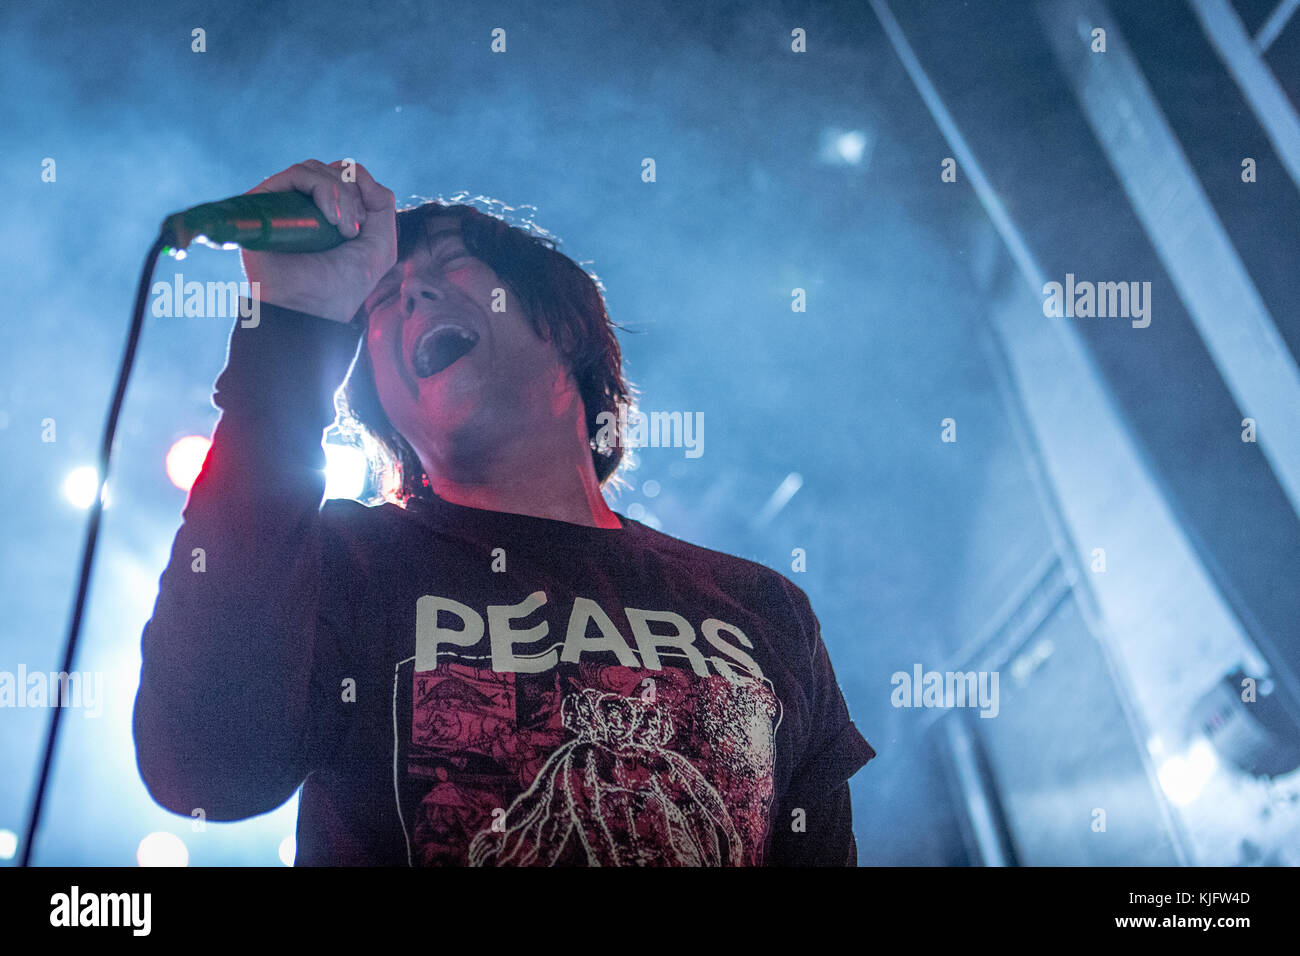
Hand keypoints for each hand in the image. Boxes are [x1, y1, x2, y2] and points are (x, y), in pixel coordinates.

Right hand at [240, 159, 396, 322]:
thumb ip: (382, 203)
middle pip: (330, 170)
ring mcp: (282, 204)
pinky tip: (330, 218)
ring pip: (314, 169)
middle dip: (352, 194)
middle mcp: (301, 206)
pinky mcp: (264, 204)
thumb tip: (356, 169)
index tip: (362, 225)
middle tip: (352, 230)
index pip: (344, 176)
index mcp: (326, 212)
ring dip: (340, 194)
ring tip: (343, 229)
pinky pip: (296, 174)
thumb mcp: (380, 245)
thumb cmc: (343, 285)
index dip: (360, 190)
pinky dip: (321, 188)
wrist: (313, 309)